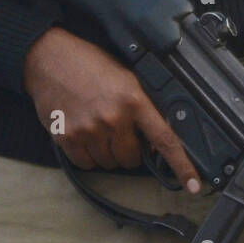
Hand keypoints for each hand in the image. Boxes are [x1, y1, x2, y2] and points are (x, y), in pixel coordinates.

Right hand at [23, 27, 201, 193]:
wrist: (50, 58)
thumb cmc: (88, 64)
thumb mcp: (125, 77)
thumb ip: (140, 106)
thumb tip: (153, 139)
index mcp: (133, 99)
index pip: (164, 139)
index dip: (182, 165)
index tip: (193, 185)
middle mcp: (113, 118)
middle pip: (131, 159)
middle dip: (128, 149)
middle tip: (116, 129)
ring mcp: (89, 130)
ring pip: (109, 163)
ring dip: (107, 152)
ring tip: (96, 126)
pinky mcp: (68, 138)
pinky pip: (87, 164)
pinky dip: (88, 156)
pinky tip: (83, 133)